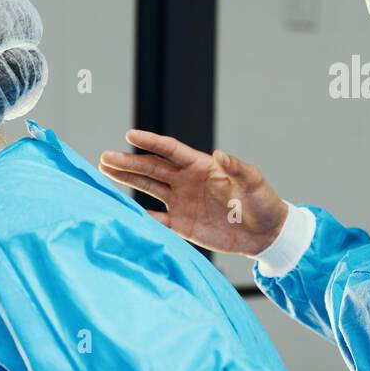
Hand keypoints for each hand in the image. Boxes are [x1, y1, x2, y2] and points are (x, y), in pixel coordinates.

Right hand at [100, 130, 287, 255]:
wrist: (266, 235)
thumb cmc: (263, 204)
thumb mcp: (255, 182)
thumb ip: (237, 168)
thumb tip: (220, 153)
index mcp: (202, 167)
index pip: (170, 151)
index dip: (151, 143)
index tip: (130, 135)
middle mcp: (187, 181)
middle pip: (152, 168)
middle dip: (128, 162)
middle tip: (104, 157)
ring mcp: (181, 202)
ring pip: (148, 188)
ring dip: (127, 180)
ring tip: (104, 171)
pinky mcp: (181, 224)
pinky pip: (156, 218)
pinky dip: (139, 214)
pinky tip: (121, 208)